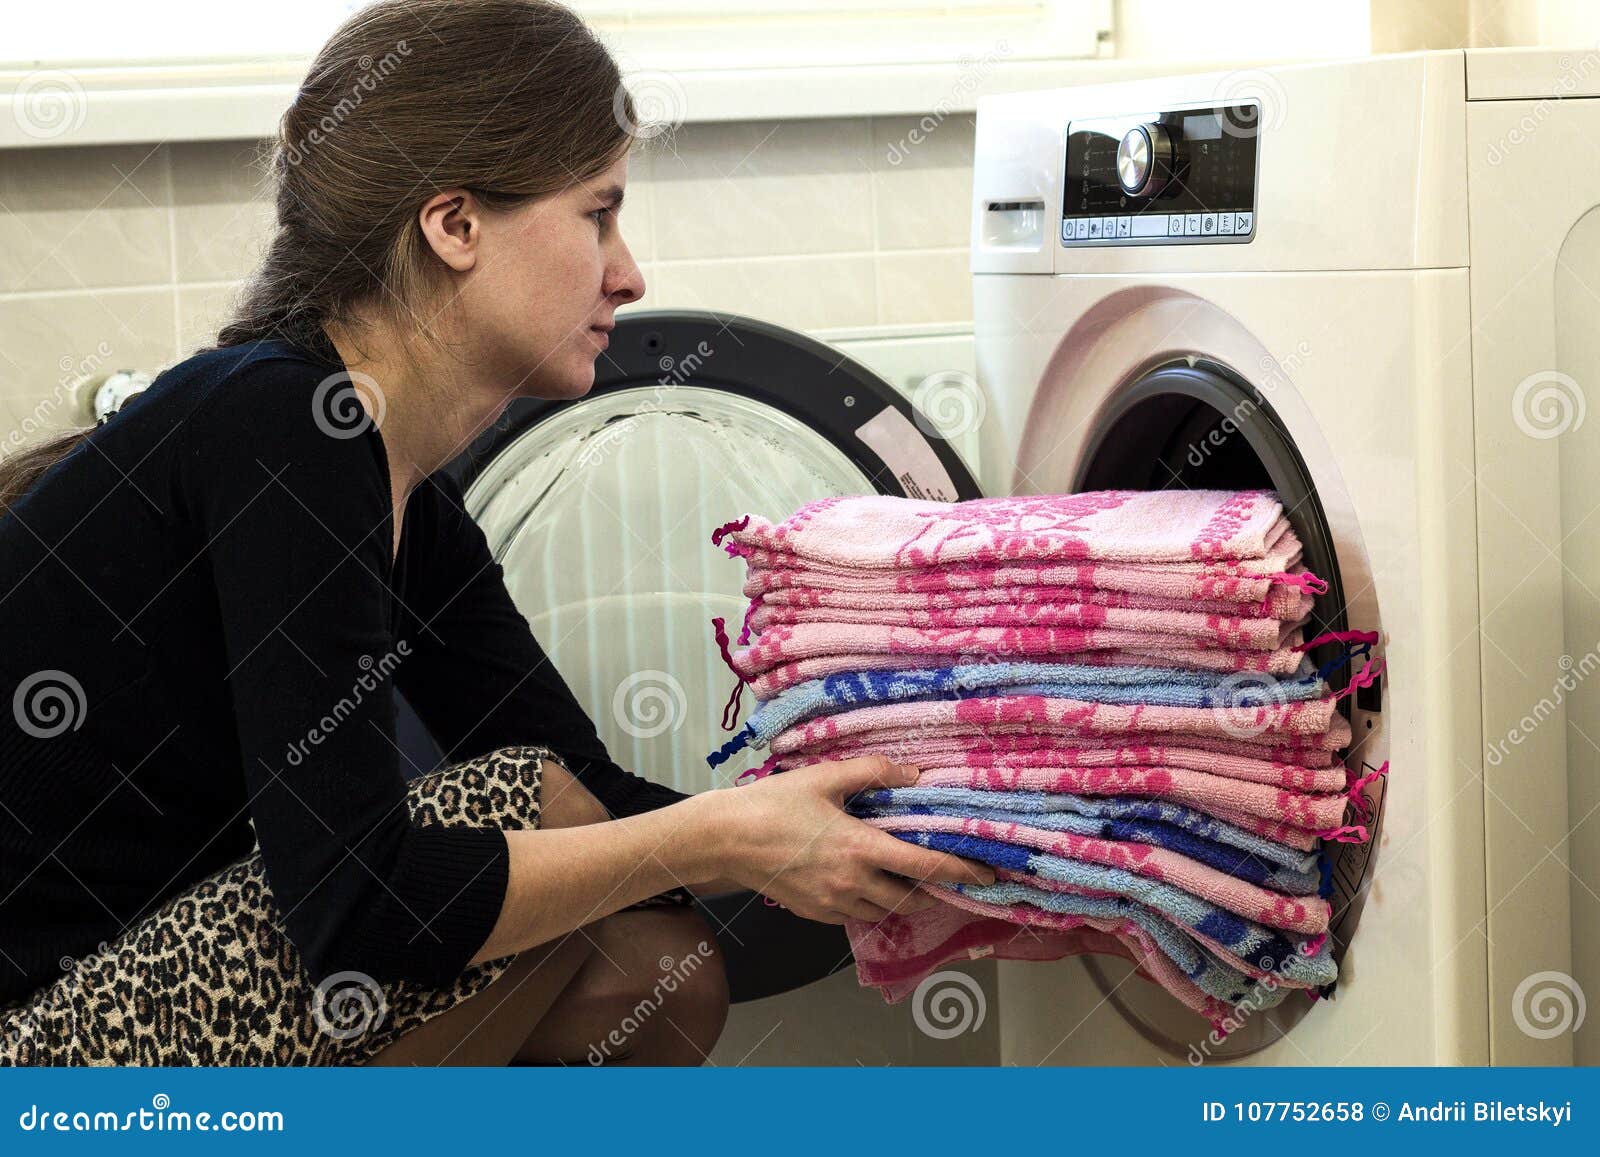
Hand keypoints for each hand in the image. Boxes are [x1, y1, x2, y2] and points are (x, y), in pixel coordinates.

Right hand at [703, 755, 995, 924]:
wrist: (725, 839)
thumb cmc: (774, 803)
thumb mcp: (825, 778)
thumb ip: (873, 772)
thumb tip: (914, 774)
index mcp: (861, 848)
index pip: (926, 866)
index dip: (962, 871)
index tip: (988, 874)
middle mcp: (853, 884)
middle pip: (910, 898)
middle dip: (930, 890)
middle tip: (940, 873)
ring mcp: (833, 904)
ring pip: (884, 911)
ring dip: (899, 897)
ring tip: (903, 876)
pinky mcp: (815, 913)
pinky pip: (854, 914)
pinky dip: (868, 901)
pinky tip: (863, 881)